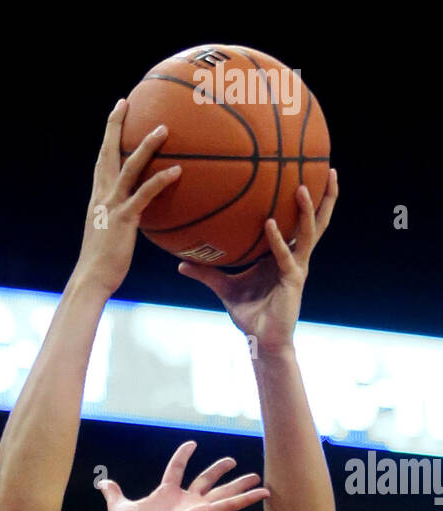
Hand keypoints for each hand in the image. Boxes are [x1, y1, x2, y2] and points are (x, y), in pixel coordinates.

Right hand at [76, 99, 181, 294]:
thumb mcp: (108, 235)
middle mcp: (102, 196)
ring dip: (146, 145)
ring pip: (129, 167)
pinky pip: (145, 194)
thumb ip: (120, 219)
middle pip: (108, 152)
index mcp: (97, 198)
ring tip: (164, 128)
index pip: (101, 160)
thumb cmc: (101, 264)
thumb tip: (134, 216)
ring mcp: (113, 205)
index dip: (107, 136)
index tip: (115, 114)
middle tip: (125, 102)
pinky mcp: (125, 219)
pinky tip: (177, 170)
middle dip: (115, 126)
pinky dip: (160, 180)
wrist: (91, 279)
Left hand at [98, 440, 268, 510]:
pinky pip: (228, 506)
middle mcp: (183, 502)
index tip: (191, 444)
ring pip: (223, 494)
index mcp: (166, 495)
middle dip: (219, 471)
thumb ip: (114, 494)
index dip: (183, 455)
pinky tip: (263, 494)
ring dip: (240, 486)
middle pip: (206, 481)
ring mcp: (195, 509)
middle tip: (232, 461)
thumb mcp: (119, 506)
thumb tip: (103, 483)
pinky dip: (246, 500)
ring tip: (258, 477)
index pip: (176, 469)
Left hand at [177, 169, 338, 354]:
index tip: (307, 172)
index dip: (307, 201)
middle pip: (316, 221)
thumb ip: (206, 273)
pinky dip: (278, 241)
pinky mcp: (293, 282)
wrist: (262, 341)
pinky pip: (285, 257)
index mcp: (284, 254)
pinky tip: (271, 224)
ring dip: (307, 211)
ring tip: (302, 188)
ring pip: (309, 234)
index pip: (299, 222)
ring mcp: (296, 268)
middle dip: (325, 196)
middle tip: (329, 168)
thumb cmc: (249, 314)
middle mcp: (295, 257)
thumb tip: (181, 262)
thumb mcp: (224, 288)